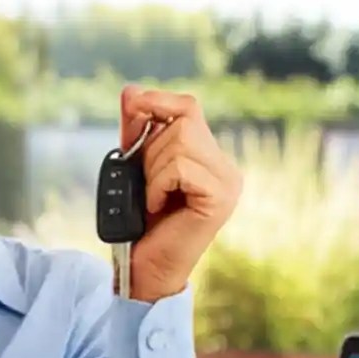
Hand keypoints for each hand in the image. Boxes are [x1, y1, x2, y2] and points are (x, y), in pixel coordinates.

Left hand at [119, 85, 242, 302]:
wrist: (143, 267)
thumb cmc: (141, 223)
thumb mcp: (136, 167)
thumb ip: (136, 131)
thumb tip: (131, 90)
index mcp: (210, 158)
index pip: (189, 107)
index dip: (158, 102)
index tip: (132, 108)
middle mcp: (225, 167)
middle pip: (183, 122)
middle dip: (150, 151)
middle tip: (147, 184)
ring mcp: (228, 183)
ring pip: (181, 142)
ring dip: (153, 171)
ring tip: (153, 198)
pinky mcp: (220, 198)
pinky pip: (181, 167)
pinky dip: (158, 184)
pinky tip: (157, 206)